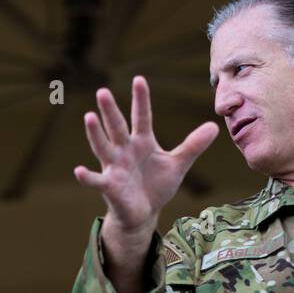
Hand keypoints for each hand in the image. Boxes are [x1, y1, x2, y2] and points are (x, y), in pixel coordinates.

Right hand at [73, 76, 217, 276]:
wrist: (144, 213)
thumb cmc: (157, 185)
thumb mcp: (178, 164)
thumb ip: (193, 145)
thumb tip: (215, 126)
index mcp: (142, 142)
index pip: (142, 117)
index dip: (141, 99)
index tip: (138, 79)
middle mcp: (125, 150)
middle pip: (117, 127)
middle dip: (110, 111)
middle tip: (103, 91)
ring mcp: (115, 167)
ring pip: (103, 147)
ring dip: (95, 134)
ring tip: (89, 117)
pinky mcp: (109, 186)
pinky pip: (96, 180)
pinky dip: (87, 177)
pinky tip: (78, 171)